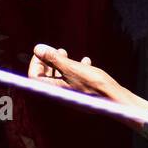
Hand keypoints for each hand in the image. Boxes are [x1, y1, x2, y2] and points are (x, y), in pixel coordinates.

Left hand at [28, 44, 147, 123]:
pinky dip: (75, 69)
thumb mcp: (72, 67)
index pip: (34, 77)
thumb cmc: (93, 83)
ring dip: (61, 64)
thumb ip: (54, 59)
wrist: (113, 99)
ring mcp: (72, 94)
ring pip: (60, 77)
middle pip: (46, 77)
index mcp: (54, 89)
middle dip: (48, 62)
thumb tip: (37, 49)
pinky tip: (85, 61)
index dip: (36, 63)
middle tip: (55, 50)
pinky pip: (73, 79)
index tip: (43, 51)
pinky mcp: (82, 93)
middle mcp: (60, 94)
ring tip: (65, 52)